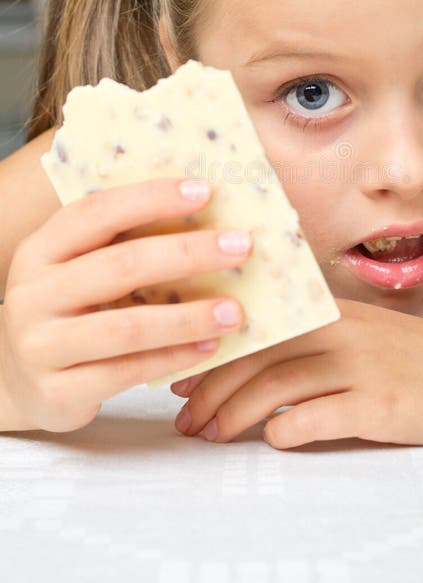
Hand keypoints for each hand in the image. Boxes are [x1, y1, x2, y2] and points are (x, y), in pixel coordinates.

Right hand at [0, 177, 251, 432]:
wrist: (17, 381)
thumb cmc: (67, 311)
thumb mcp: (75, 270)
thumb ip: (120, 244)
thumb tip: (204, 211)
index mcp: (40, 250)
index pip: (96, 213)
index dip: (150, 199)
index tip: (205, 191)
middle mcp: (34, 295)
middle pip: (119, 266)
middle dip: (187, 253)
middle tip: (240, 246)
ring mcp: (41, 346)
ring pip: (126, 327)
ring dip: (188, 318)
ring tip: (234, 311)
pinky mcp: (58, 392)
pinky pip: (126, 372)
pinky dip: (173, 358)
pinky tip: (209, 348)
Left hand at [171, 298, 422, 447]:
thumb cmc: (416, 356)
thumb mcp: (362, 330)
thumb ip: (312, 338)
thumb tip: (250, 366)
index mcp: (331, 310)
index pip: (256, 327)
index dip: (211, 354)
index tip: (179, 379)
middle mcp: (341, 330)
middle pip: (257, 357)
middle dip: (211, 391)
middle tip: (186, 420)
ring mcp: (362, 365)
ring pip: (277, 387)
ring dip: (235, 416)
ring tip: (212, 437)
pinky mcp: (381, 402)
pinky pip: (317, 417)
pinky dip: (286, 432)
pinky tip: (273, 442)